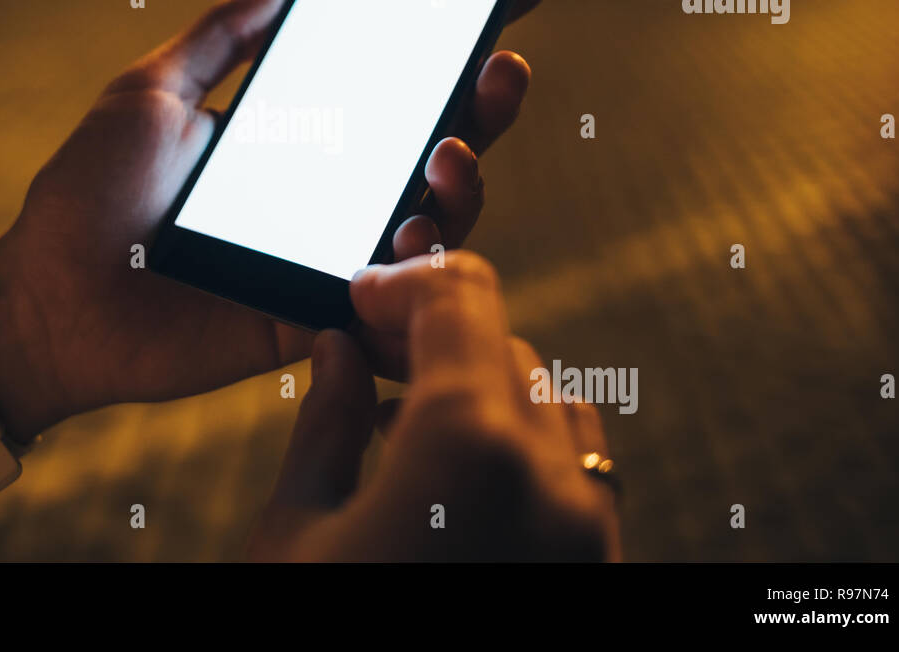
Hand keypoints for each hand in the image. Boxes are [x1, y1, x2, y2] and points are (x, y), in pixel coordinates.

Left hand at [0, 0, 547, 440]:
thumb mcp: (152, 89)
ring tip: (448, 153)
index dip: (457, 38)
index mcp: (297, 134)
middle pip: (437, 143)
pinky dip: (420, 267)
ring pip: (435, 218)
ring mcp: (328, 252)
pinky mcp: (317, 314)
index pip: (395, 82)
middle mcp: (327, 191)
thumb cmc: (89, 193)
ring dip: (465, 180)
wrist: (50, 298)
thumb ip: (224, 34)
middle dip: (487, 101)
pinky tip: (416, 233)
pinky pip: (393, 296)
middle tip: (501, 66)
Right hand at [249, 251, 620, 560]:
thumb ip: (325, 424)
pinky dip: (518, 447)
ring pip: (544, 403)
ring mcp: (589, 530)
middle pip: (502, 346)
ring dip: (477, 390)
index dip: (402, 281)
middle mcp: (552, 477)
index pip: (457, 299)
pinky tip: (455, 480)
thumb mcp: (295, 533)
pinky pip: (573, 470)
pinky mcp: (602, 566)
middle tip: (366, 358)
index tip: (358, 298)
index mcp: (467, 446)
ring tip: (401, 426)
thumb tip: (338, 349)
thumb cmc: (315, 636)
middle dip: (434, 337)